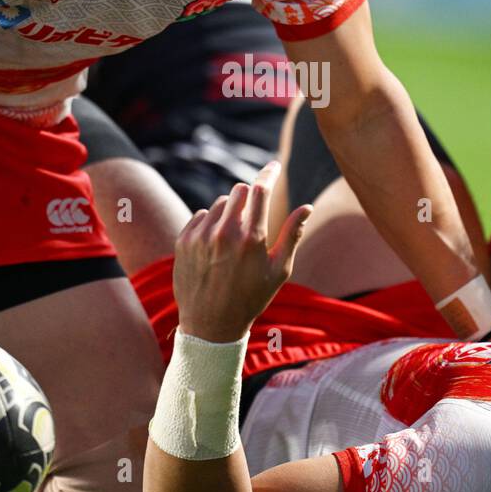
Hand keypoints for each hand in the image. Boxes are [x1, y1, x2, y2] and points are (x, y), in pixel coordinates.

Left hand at [173, 161, 313, 343]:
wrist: (210, 326)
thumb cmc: (251, 299)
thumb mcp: (279, 271)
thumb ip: (293, 235)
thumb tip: (307, 207)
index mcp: (251, 239)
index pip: (260, 190)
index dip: (269, 173)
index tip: (274, 165)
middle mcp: (224, 233)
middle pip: (239, 190)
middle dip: (250, 196)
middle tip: (254, 216)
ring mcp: (200, 236)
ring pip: (220, 203)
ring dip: (231, 212)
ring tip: (234, 241)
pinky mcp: (183, 241)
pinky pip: (201, 215)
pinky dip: (211, 223)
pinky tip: (216, 246)